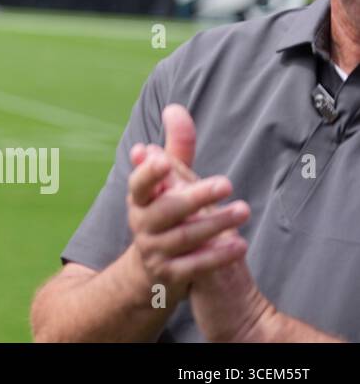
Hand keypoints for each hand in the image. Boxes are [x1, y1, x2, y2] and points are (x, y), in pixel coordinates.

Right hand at [126, 105, 248, 300]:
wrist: (151, 271)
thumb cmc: (166, 214)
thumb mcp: (169, 184)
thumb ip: (174, 148)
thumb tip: (175, 108)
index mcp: (139, 200)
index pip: (139, 184)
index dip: (148, 173)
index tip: (162, 159)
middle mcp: (141, 225)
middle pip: (167, 210)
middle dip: (196, 196)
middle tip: (227, 183)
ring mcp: (154, 251)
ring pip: (184, 237)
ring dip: (215, 224)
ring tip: (243, 211)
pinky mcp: (170, 275)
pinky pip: (194, 266)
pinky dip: (217, 256)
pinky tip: (240, 245)